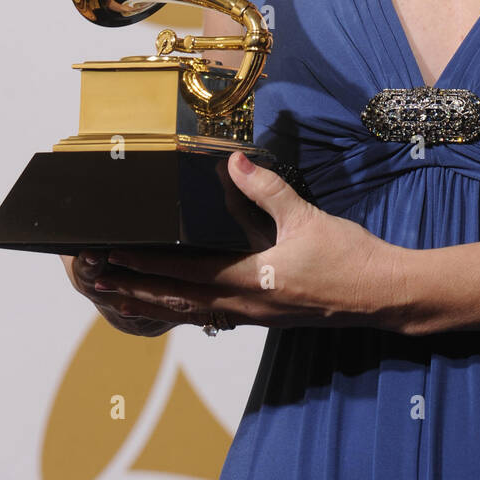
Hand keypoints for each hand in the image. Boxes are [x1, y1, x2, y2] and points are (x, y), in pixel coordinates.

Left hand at [77, 153, 409, 333]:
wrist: (383, 295)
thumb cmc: (349, 259)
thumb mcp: (307, 218)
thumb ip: (268, 190)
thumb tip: (235, 163)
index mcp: (251, 281)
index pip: (184, 274)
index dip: (144, 264)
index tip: (112, 255)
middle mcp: (245, 306)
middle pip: (176, 302)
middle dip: (133, 288)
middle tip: (95, 278)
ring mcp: (254, 315)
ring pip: (191, 313)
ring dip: (152, 302)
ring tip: (119, 294)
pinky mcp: (265, 317)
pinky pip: (212, 316)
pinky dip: (183, 309)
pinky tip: (174, 303)